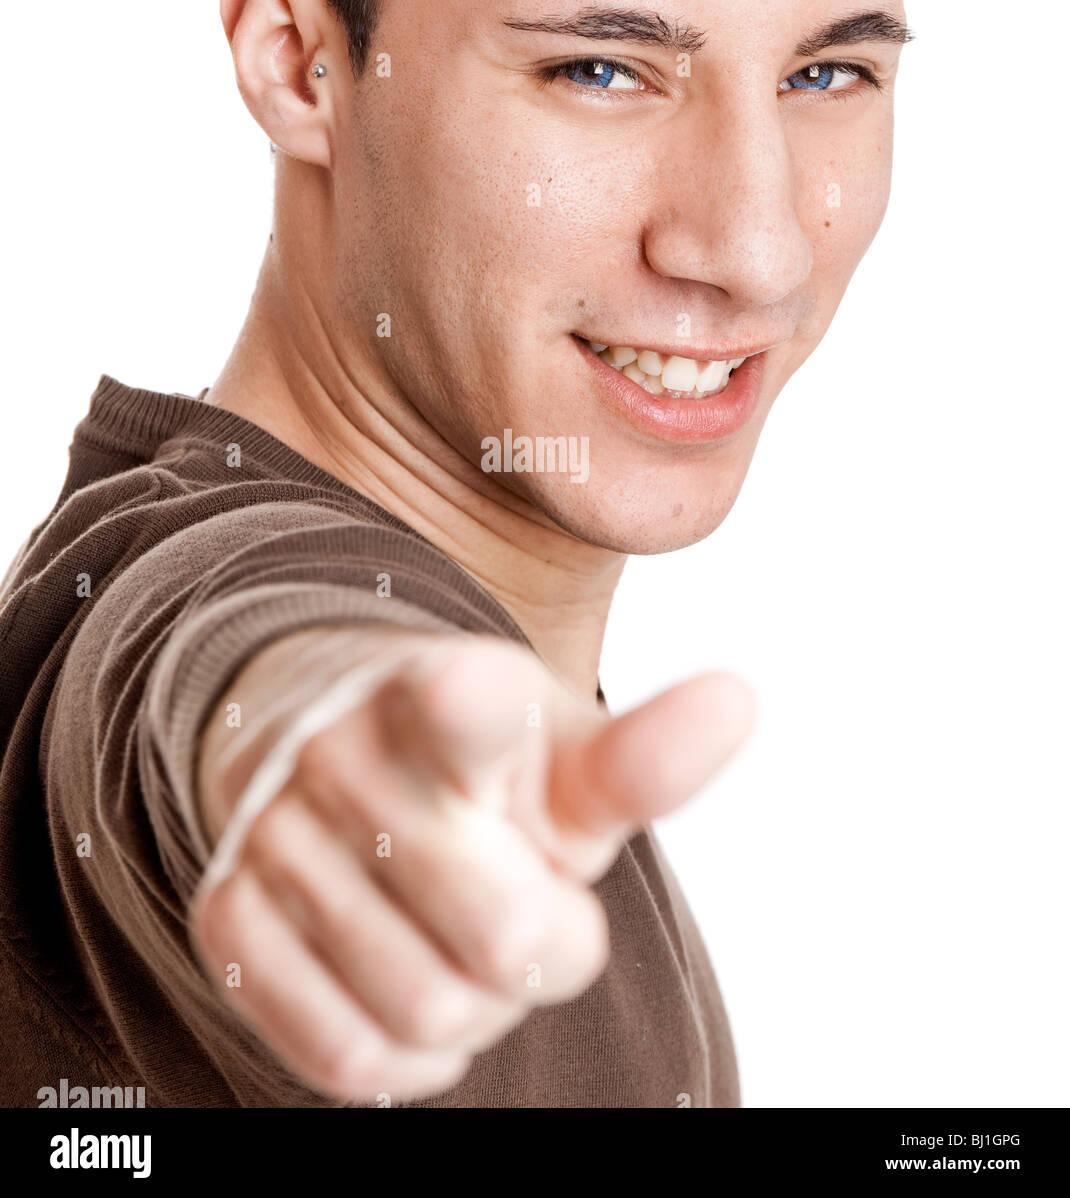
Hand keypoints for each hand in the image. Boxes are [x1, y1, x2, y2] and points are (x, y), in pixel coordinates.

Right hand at [189, 634, 751, 1102]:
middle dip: (548, 952)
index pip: (459, 708)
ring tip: (465, 943)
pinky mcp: (227, 913)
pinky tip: (412, 983)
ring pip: (429, 1011)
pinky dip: (407, 1058)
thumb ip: (646, 757)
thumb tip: (740, 699)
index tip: (466, 689)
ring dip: (479, 1009)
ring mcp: (275, 834)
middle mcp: (347, 753)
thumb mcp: (563, 756)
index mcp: (451, 693)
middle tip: (532, 910)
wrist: (328, 744)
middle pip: (504, 937)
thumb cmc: (478, 766)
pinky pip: (345, 1055)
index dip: (465, 707)